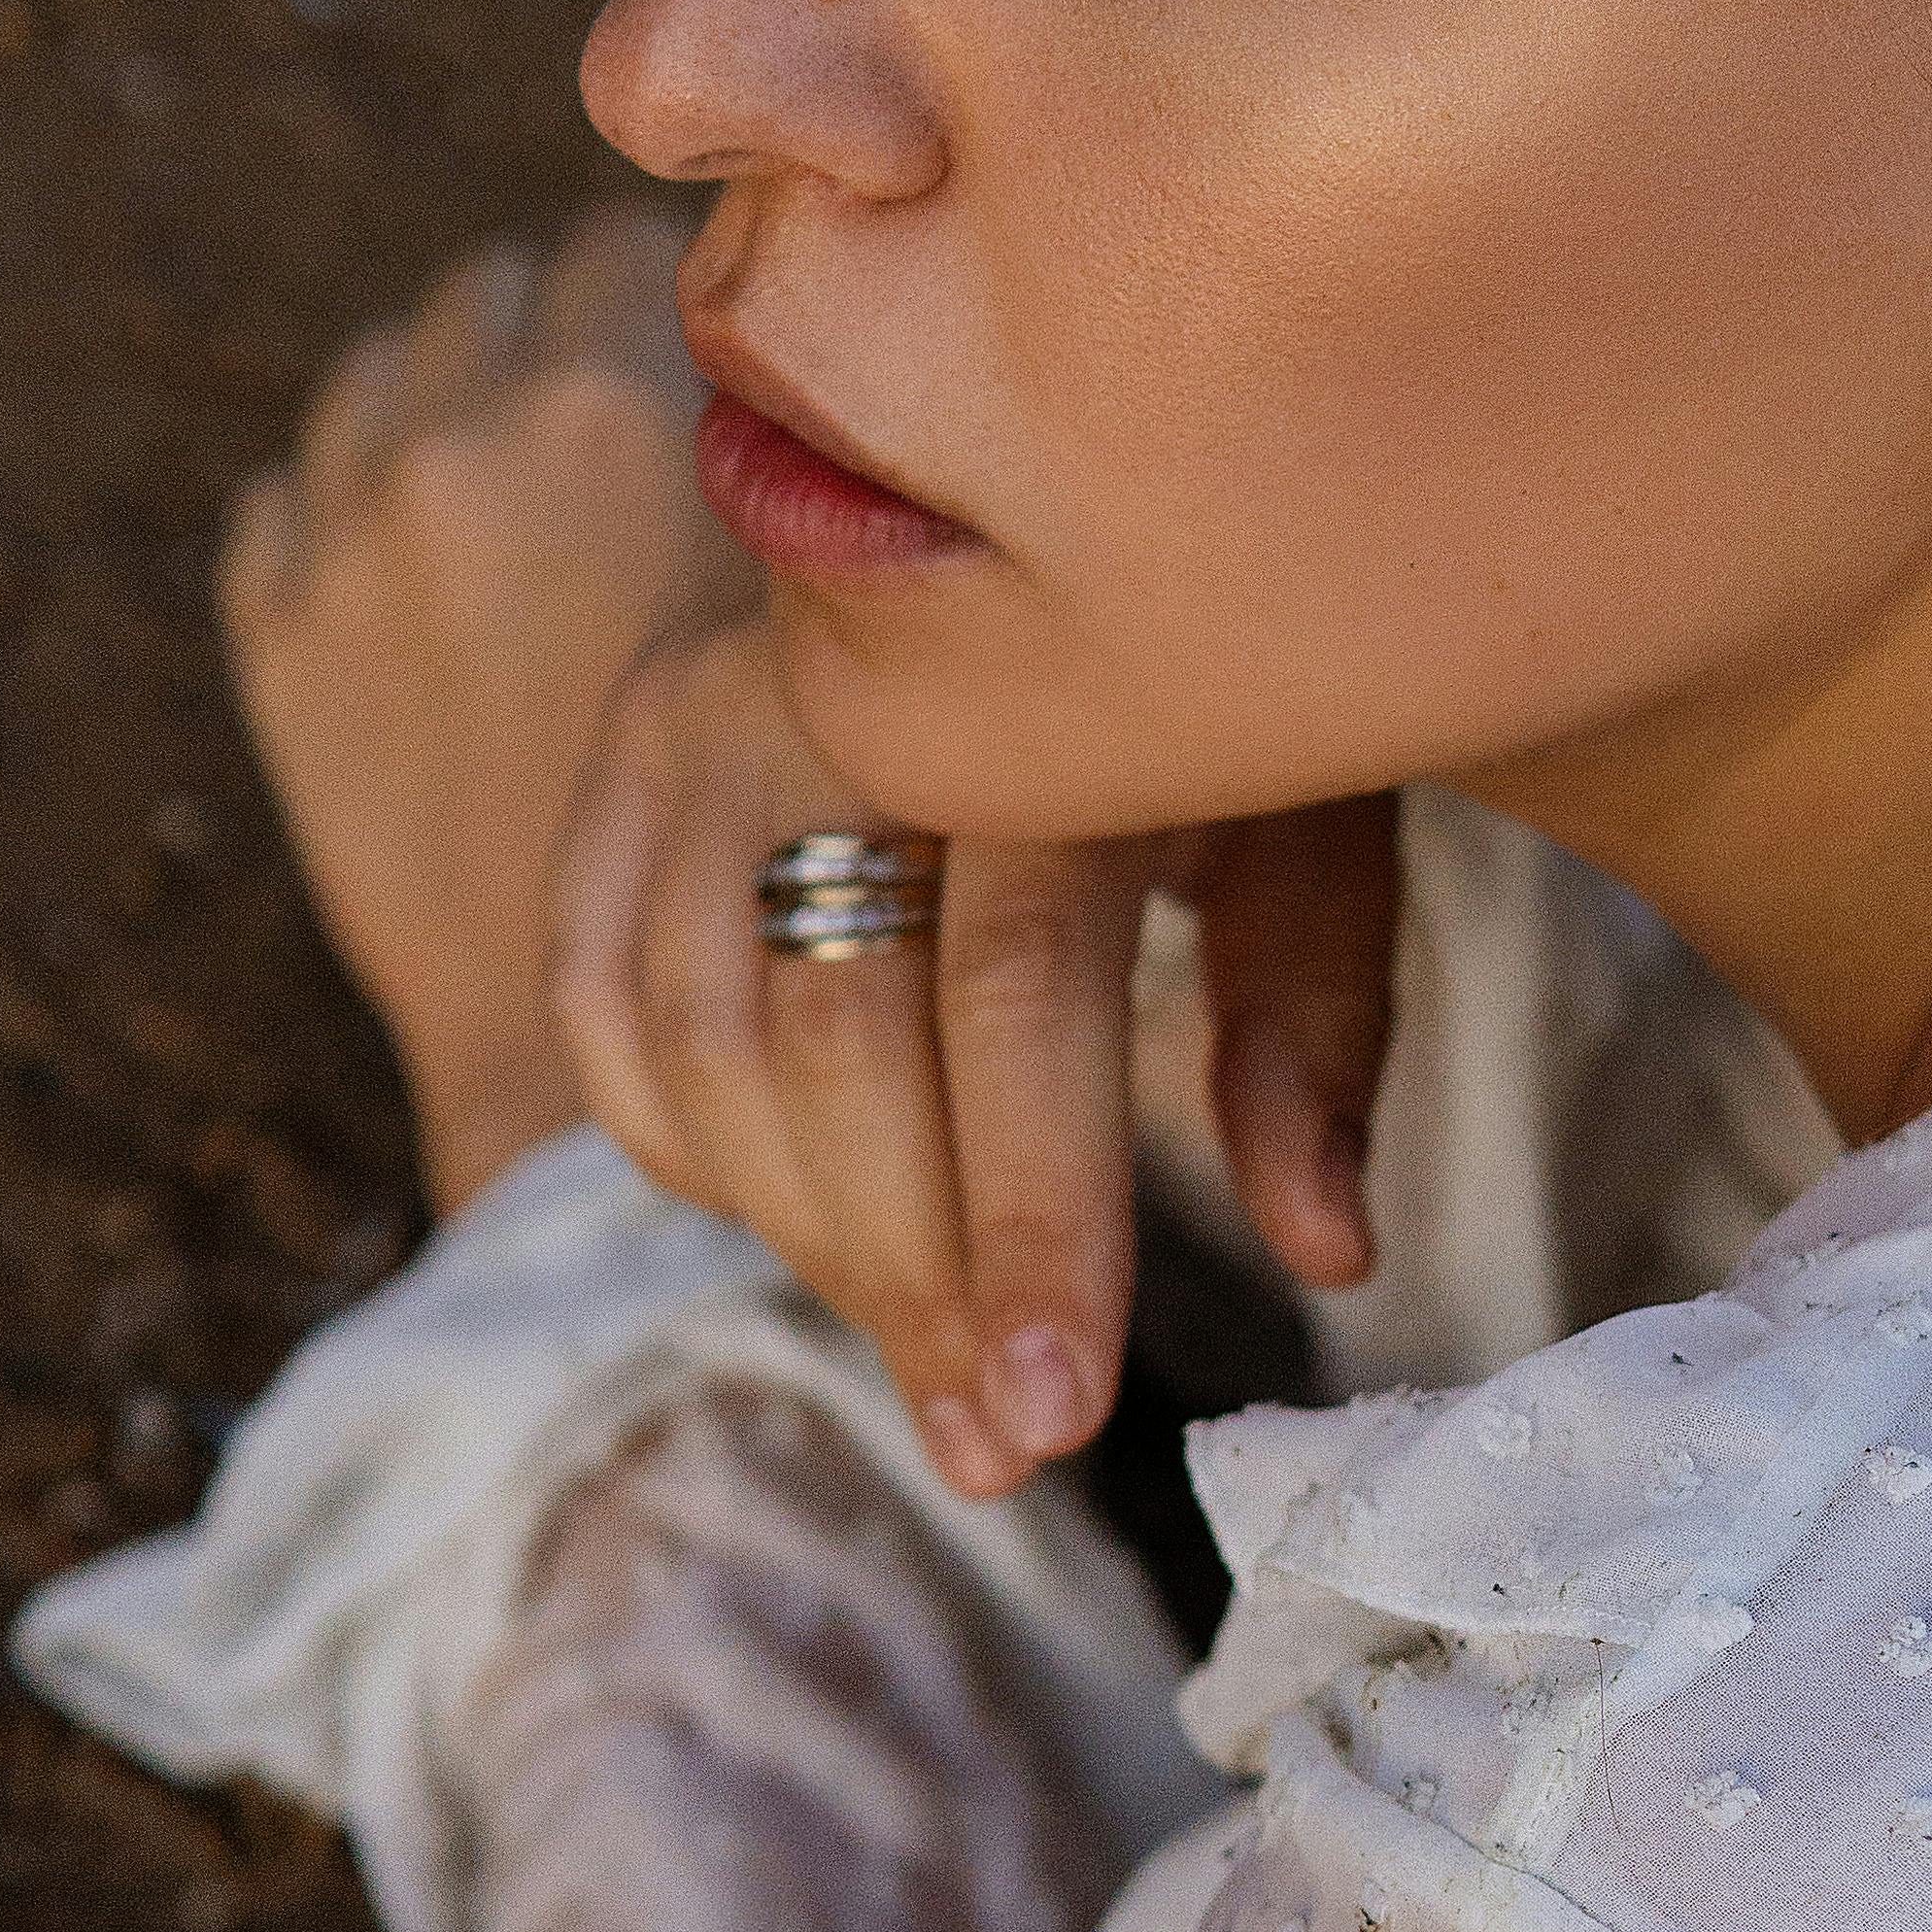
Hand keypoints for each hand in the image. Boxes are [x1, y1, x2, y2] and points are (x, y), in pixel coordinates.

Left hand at [219, 209, 754, 1212]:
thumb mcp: (818, 603)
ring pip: (379, 376)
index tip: (698, 364)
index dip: (670, 307)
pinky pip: (283, 500)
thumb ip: (792, 467)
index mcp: (613, 404)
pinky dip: (339, 518)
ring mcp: (346, 531)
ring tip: (511, 506)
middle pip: (495, 290)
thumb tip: (809, 361)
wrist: (588, 1039)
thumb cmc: (764, 835)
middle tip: (611, 432)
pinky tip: (419, 587)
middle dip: (546, 344)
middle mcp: (464, 437)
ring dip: (436, 411)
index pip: (627, 249)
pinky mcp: (274, 630)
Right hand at [552, 619, 1400, 1497]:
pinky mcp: (618, 766)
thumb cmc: (1207, 684)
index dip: (1030, 1217)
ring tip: (940, 1367)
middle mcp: (829, 683)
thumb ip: (1313, 1020)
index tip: (1059, 1415)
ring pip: (693, 1041)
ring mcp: (694, 712)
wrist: (1056, 488)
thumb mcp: (1314, 812)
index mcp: (1040, 691)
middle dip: (916, 1272)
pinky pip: (604, 1010)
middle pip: (827, 1035)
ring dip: (811, 1244)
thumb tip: (1327, 1249)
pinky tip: (811, 1221)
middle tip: (1007, 1443)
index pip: (1006, 989)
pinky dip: (695, 1149)